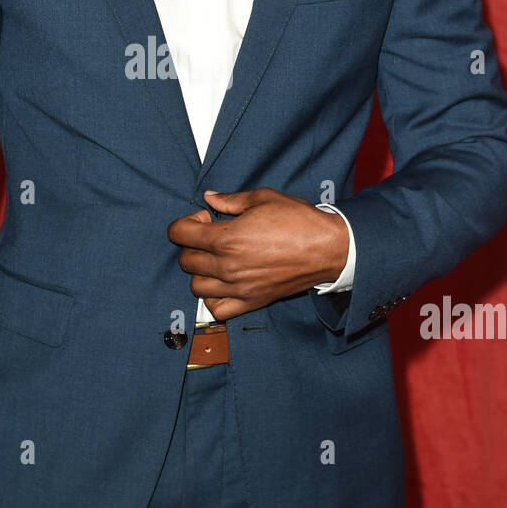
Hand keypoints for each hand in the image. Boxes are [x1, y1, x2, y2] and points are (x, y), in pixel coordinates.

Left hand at [166, 186, 348, 320]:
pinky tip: (223, 284)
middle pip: (185, 260)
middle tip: (211, 236)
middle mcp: (227, 266)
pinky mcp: (252, 301)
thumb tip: (210, 197)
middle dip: (192, 245)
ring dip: (200, 272)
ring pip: (196, 287)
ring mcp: (238, 287)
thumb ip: (231, 199)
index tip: (203, 219)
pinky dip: (213, 299)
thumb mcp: (263, 198)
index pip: (178, 234)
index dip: (185, 223)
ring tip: (215, 260)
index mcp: (226, 238)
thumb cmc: (298, 220)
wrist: (328, 247)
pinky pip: (217, 310)